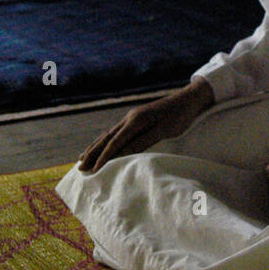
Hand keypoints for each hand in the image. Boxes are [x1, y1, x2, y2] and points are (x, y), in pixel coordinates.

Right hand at [78, 78, 213, 172]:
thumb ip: (143, 141)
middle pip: (106, 138)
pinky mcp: (137, 119)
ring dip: (95, 147)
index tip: (93, 170)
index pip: (115, 142)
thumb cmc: (180, 116)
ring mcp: (132, 117)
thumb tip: (123, 153)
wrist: (189, 99)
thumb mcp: (164, 130)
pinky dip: (105, 141)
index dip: (103, 157)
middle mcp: (130, 118)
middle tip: (79, 167)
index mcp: (136, 121)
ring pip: (108, 134)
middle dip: (92, 153)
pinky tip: (102, 146)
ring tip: (83, 158)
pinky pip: (116, 132)